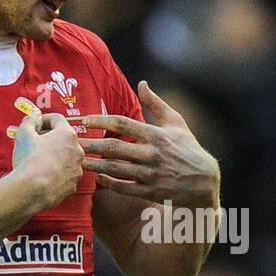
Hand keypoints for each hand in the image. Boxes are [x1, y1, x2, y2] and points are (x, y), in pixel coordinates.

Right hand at [12, 110, 83, 210]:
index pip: (57, 119)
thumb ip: (29, 121)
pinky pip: (65, 174)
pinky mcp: (72, 185)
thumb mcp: (23, 134)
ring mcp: (77, 169)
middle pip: (63, 139)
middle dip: (49, 138)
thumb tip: (32, 118)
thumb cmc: (30, 161)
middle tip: (35, 143)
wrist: (33, 190)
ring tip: (38, 161)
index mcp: (67, 134)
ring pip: (66, 158)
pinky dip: (56, 173)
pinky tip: (43, 175)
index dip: (43, 119)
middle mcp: (77, 151)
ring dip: (54, 156)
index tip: (35, 124)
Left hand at [77, 81, 219, 207]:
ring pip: (115, 168)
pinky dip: (109, 182)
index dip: (100, 120)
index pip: (123, 123)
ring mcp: (150, 174)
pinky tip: (97, 177)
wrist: (204, 182)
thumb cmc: (189, 149)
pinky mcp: (150, 191)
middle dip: (89, 143)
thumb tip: (141, 83)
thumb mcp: (177, 123)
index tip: (83, 119)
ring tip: (76, 160)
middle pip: (113, 146)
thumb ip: (156, 104)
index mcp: (157, 134)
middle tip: (70, 141)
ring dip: (94, 164)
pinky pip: (124, 186)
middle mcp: (152, 154)